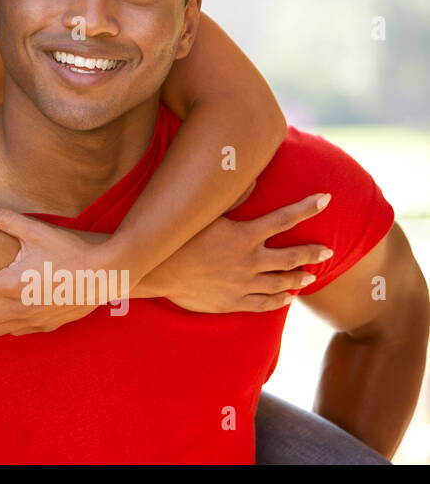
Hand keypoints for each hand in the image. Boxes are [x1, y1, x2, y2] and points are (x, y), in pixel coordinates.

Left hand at [0, 202, 109, 336]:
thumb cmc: (70, 249)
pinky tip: (10, 304)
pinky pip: (16, 332)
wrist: (108, 274)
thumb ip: (2, 219)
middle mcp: (16, 308)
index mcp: (9, 284)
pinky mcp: (46, 327)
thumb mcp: (35, 230)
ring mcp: (32, 321)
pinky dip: (5, 322)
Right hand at [142, 193, 332, 312]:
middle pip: (291, 257)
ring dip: (300, 277)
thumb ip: (230, 197)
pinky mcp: (234, 302)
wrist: (156, 272)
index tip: (327, 199)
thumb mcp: (203, 213)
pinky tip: (287, 298)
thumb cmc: (176, 238)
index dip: (308, 207)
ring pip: (282, 283)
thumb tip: (252, 179)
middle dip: (312, 252)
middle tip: (328, 251)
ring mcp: (243, 284)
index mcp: (243, 236)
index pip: (284, 218)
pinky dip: (280, 300)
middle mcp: (249, 261)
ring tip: (312, 276)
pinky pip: (265, 303)